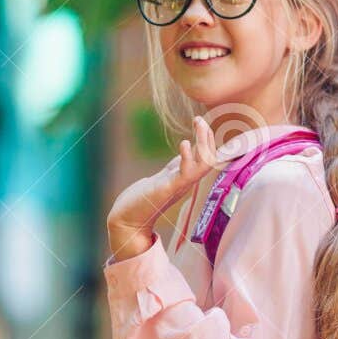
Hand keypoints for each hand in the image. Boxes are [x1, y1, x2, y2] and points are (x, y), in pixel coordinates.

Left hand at [107, 116, 220, 256]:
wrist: (127, 220)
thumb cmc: (143, 199)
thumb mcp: (165, 176)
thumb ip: (177, 166)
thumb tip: (188, 150)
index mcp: (186, 178)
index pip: (206, 157)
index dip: (207, 140)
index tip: (202, 122)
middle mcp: (187, 182)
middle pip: (209, 159)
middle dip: (208, 137)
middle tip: (201, 118)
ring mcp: (179, 186)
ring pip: (203, 164)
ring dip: (204, 142)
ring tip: (200, 123)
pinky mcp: (168, 189)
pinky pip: (185, 173)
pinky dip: (187, 157)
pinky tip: (184, 143)